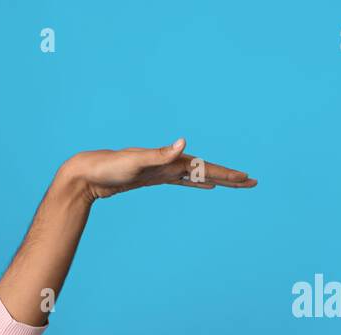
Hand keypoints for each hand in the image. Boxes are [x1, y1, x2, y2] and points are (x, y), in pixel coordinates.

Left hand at [63, 139, 256, 200]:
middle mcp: (169, 162)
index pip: (205, 167)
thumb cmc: (109, 166)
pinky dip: (196, 183)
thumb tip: (183, 142)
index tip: (246, 179)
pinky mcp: (153, 178)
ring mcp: (162, 170)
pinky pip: (182, 181)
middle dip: (229, 177)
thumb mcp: (134, 161)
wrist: (87, 173)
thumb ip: (159, 153)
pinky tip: (205, 186)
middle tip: (252, 182)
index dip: (226, 174)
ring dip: (217, 179)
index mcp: (170, 159)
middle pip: (206, 170)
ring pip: (197, 176)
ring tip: (236, 183)